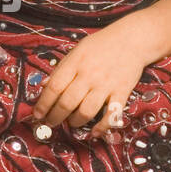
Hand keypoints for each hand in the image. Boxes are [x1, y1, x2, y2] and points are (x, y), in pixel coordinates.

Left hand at [29, 23, 148, 135]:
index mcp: (76, 63)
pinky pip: (111, 115)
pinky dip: (102, 127)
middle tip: (51, 123)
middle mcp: (89, 75)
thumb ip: (61, 68)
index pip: (54, 87)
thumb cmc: (101, 45)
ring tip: (71, 122)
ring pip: (86, 111)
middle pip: (67, 103)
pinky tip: (94, 132)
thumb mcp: (77, 50)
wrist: (132, 39)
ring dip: (75, 122)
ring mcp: (106, 84)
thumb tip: (44, 86)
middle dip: (55, 117)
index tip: (38, 114)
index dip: (43, 104)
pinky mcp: (122, 92)